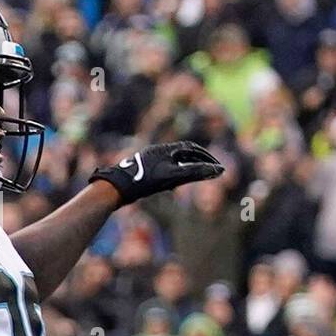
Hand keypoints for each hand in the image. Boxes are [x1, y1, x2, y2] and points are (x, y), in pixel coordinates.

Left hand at [89, 141, 223, 204]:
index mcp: (165, 149)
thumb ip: (195, 172)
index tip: (215, 164)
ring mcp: (149, 160)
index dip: (205, 155)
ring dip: (184, 168)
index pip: (191, 147)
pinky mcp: (142, 170)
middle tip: (207, 170)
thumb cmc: (147, 180)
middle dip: (197, 161)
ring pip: (172, 162)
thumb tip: (216, 170)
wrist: (119, 187)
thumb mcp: (174, 176)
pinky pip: (162, 170)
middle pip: (182, 153)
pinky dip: (172, 175)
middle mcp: (157, 151)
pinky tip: (171, 186)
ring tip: (192, 178)